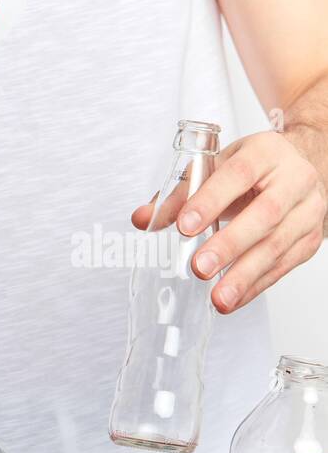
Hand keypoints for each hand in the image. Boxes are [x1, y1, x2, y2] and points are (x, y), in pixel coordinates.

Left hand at [133, 130, 326, 312]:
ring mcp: (307, 210)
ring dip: (245, 275)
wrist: (297, 171)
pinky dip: (255, 286)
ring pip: (278, 244)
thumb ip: (178, 195)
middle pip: (266, 213)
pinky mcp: (309, 238)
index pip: (238, 174)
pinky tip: (233, 299)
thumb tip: (143, 219)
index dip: (211, 200)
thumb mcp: (215, 170)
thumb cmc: (252, 171)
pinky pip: (283, 265)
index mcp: (266, 153)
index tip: (185, 226)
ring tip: (218, 297)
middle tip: (200, 267)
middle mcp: (294, 179)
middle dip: (230, 244)